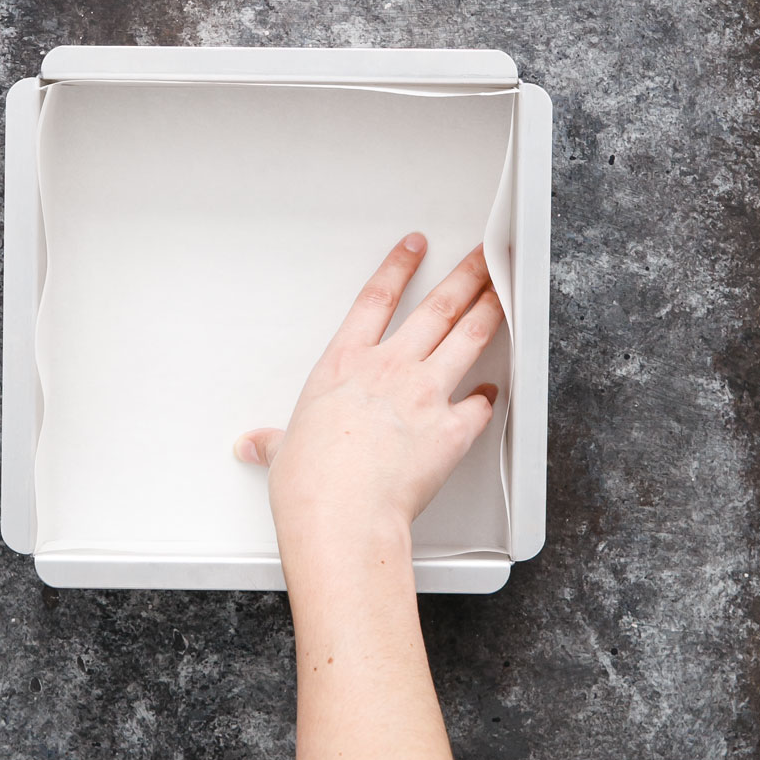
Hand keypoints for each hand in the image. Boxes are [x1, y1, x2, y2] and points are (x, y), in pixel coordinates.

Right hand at [234, 233, 501, 552]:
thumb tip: (255, 444)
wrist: (342, 512)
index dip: (399, 266)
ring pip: (468, 339)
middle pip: (437, 308)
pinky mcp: (452, 430)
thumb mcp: (284, 451)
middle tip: (483, 257)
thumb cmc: (312, 481)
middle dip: (465, 276)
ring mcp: (425, 395)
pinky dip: (491, 398)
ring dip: (491, 312)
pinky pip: (480, 406)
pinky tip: (494, 392)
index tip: (416, 247)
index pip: (377, 298)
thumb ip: (274, 441)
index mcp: (346, 364)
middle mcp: (390, 370)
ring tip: (504, 293)